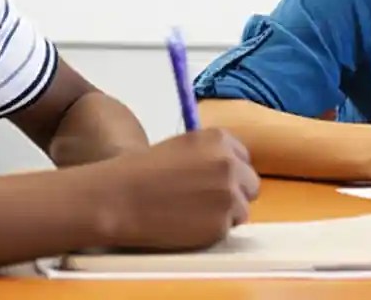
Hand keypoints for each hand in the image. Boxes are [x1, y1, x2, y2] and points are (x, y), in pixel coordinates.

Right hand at [84, 128, 260, 250]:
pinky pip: (227, 230)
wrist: (119, 198)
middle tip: (203, 202)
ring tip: (191, 213)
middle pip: (251, 185)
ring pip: (242, 210)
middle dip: (233, 194)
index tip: (208, 182)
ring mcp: (228, 195)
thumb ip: (211, 154)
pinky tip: (186, 224)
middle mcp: (230, 164)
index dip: (227, 173)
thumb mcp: (183, 147)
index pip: (243, 159)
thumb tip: (234, 170)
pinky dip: (211, 231)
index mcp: (220, 139)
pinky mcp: (221, 224)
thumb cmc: (143, 171)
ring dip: (223, 214)